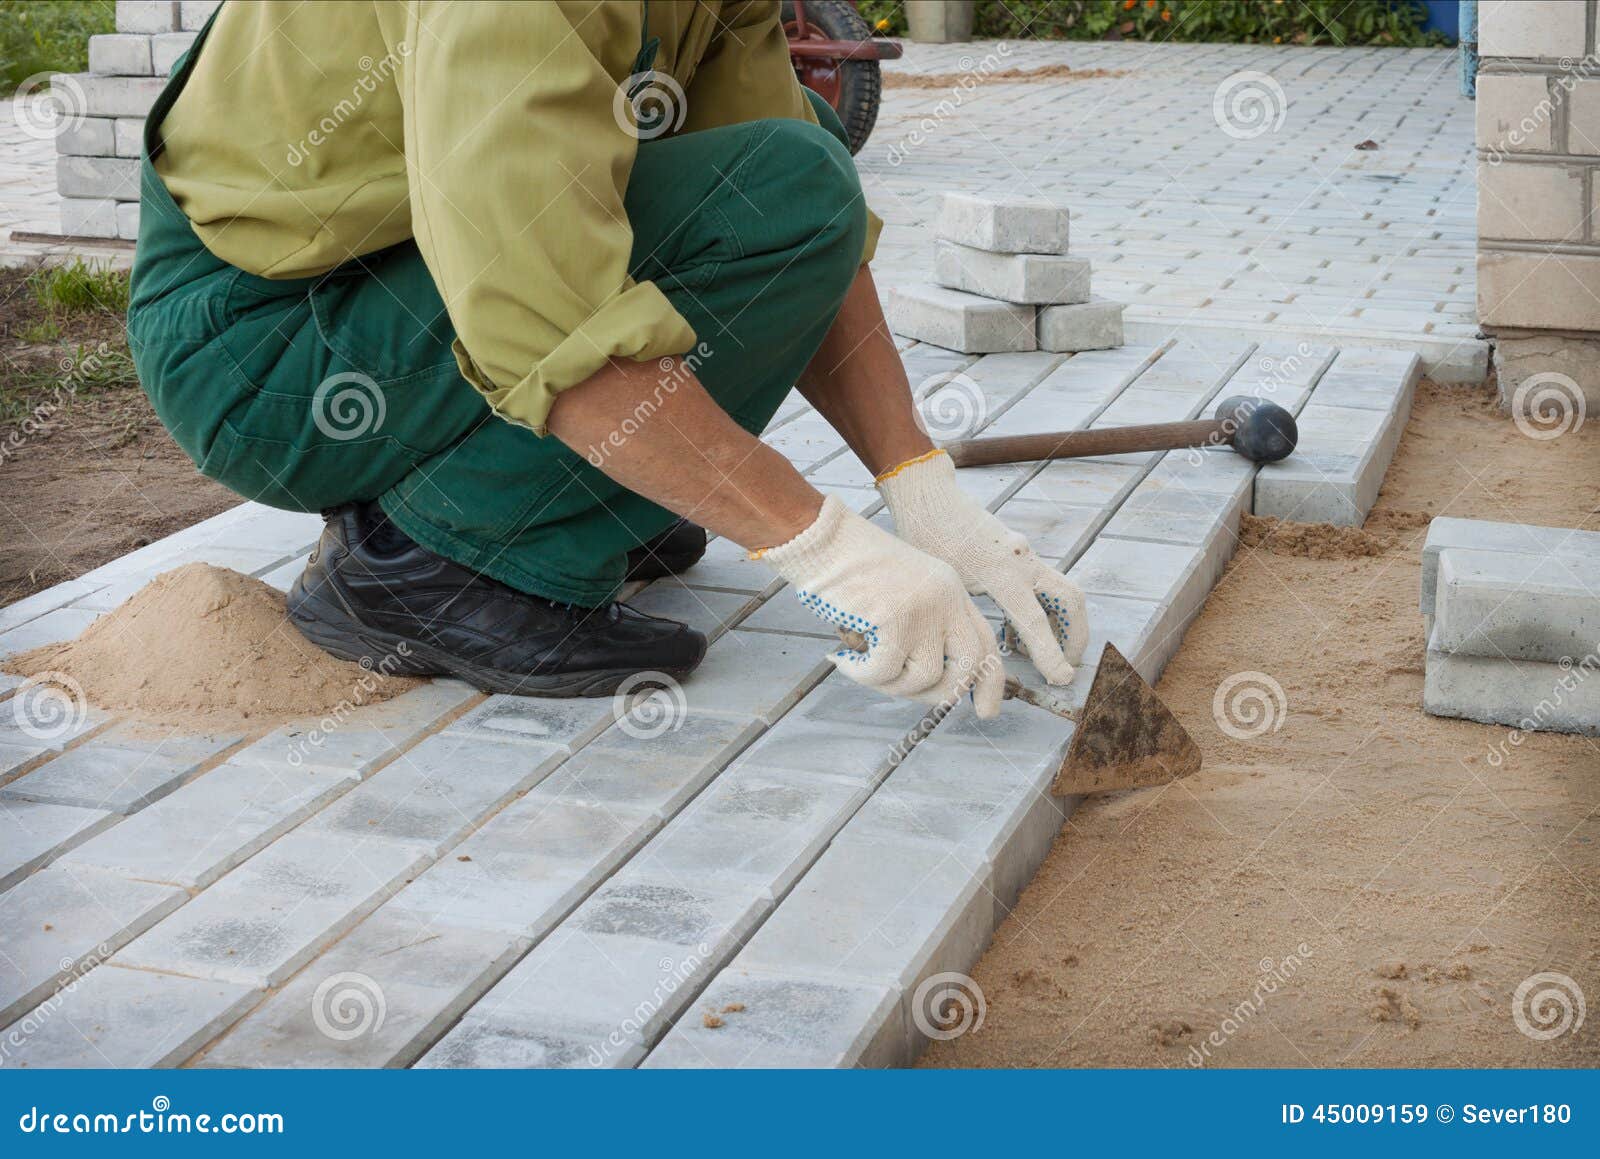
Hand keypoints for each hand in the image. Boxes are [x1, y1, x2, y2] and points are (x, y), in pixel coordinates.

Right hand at [756, 496, 1004, 715]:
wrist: (820, 537)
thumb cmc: (848, 565)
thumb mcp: (902, 589)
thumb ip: (923, 624)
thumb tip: (929, 679)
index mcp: (951, 589)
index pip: (985, 642)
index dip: (988, 682)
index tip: (985, 710)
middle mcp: (946, 598)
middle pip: (969, 665)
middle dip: (942, 694)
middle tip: (908, 695)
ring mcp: (924, 608)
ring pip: (924, 677)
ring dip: (889, 685)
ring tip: (860, 666)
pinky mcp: (895, 619)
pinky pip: (883, 673)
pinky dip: (860, 675)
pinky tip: (842, 658)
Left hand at [877, 450, 1088, 684]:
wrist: (928, 497)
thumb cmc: (926, 537)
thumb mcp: (941, 582)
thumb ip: (963, 615)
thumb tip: (969, 656)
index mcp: (1000, 570)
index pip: (1034, 619)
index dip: (1049, 653)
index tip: (1061, 678)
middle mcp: (1021, 560)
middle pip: (1070, 600)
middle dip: (1075, 636)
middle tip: (1066, 666)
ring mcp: (1024, 554)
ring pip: (1062, 592)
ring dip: (1060, 625)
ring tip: (1035, 653)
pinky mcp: (1019, 553)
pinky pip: (1043, 586)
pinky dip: (1041, 610)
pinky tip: (1015, 632)